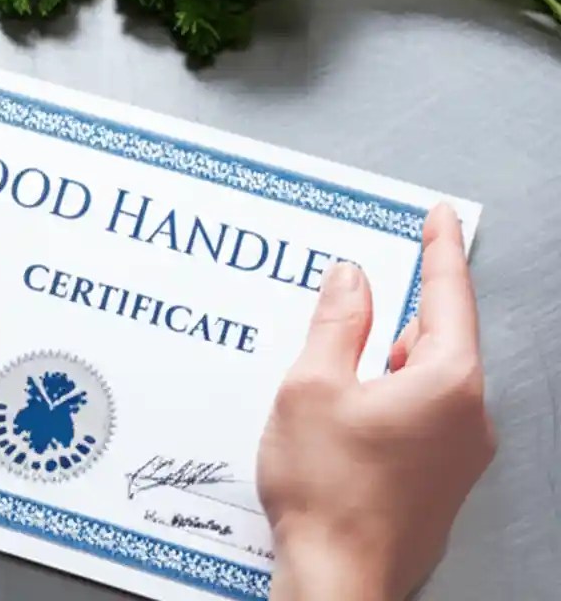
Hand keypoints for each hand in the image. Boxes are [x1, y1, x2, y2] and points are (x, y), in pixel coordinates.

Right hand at [257, 203, 495, 599]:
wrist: (338, 580)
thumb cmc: (326, 491)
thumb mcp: (312, 386)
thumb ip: (338, 323)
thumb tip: (353, 279)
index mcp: (447, 382)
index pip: (448, 295)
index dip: (438, 249)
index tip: (440, 217)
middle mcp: (469, 416)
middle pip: (435, 340)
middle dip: (392, 322)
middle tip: (347, 310)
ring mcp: (460, 454)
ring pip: (424, 382)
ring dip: (382, 369)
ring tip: (327, 385)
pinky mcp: (440, 482)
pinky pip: (420, 419)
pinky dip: (385, 405)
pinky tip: (342, 423)